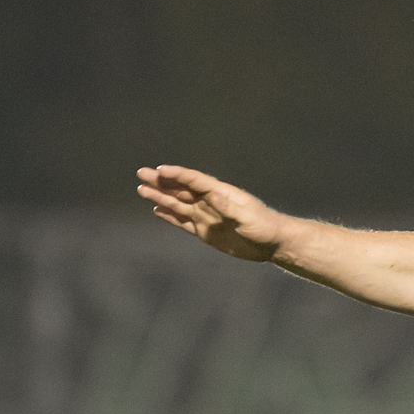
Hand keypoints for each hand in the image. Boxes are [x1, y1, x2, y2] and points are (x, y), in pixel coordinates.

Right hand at [135, 165, 289, 261]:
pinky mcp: (205, 231)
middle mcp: (210, 202)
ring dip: (161, 196)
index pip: (195, 180)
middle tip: (141, 173)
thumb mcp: (249, 218)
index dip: (178, 174)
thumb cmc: (265, 227)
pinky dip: (169, 215)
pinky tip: (157, 209)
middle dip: (162, 181)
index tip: (159, 170)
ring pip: (178, 204)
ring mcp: (206, 216)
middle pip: (181, 189)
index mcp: (221, 194)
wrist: (273, 243)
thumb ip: (230, 208)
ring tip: (141, 189)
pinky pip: (183, 222)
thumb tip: (213, 196)